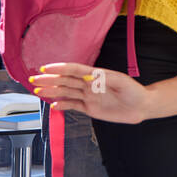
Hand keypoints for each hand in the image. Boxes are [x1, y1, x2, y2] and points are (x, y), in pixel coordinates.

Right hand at [31, 63, 149, 122]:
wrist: (142, 107)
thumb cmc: (134, 91)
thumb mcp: (122, 82)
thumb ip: (105, 79)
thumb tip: (89, 77)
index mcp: (96, 75)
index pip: (74, 70)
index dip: (60, 68)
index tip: (46, 68)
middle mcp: (90, 85)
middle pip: (66, 81)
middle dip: (50, 80)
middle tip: (34, 79)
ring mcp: (89, 97)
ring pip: (67, 93)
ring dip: (52, 92)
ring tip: (37, 91)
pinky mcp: (91, 109)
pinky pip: (74, 106)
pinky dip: (63, 105)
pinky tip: (53, 105)